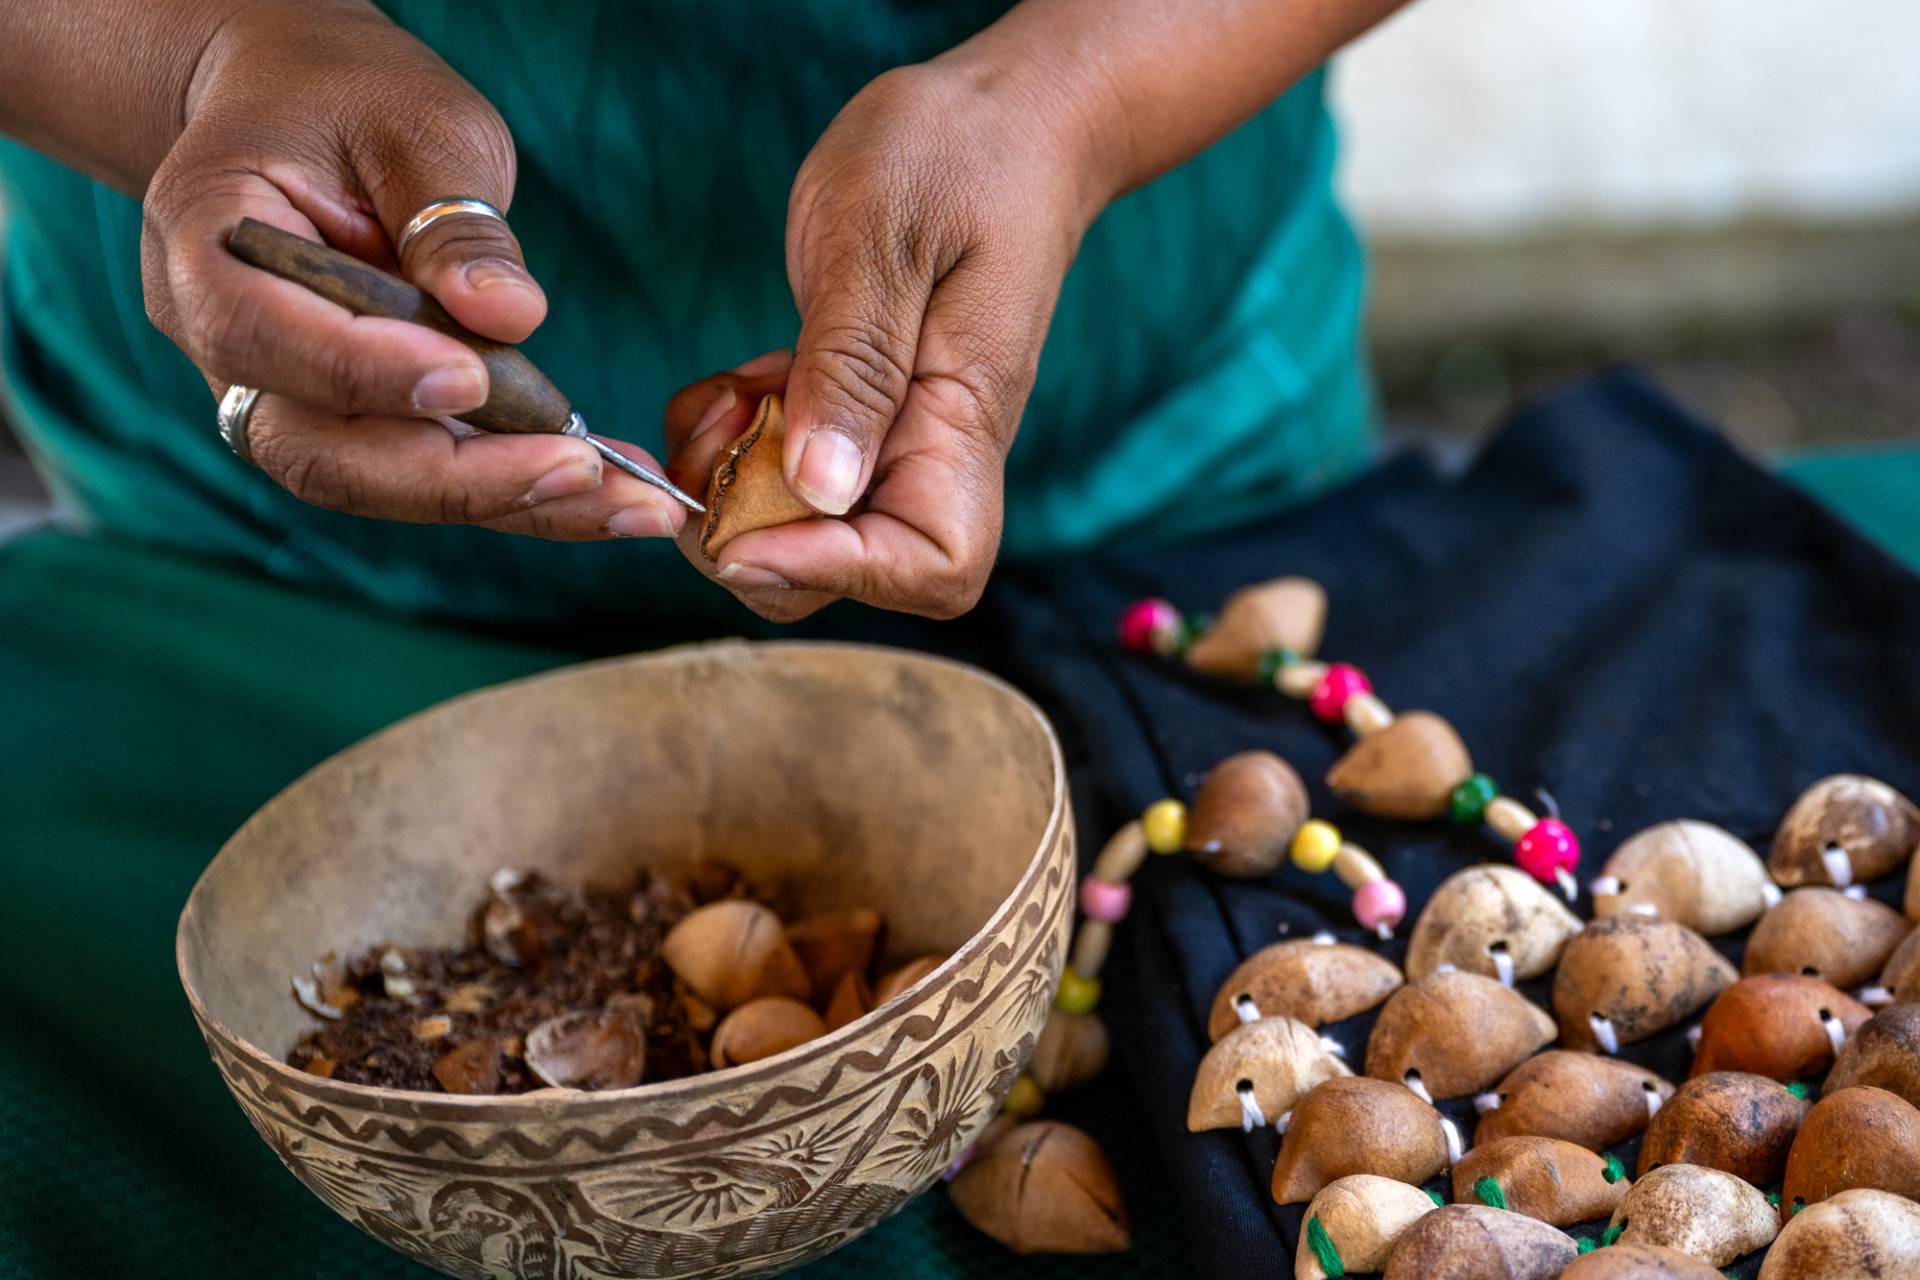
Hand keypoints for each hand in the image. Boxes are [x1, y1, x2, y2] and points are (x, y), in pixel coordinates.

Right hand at [140, 1, 683, 540]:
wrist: (309, 112)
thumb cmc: (355, 101)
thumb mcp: (416, 125)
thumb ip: (452, 219)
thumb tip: (506, 314)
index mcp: (206, 242)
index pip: (261, 335)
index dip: (363, 371)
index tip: (469, 379)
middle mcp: (225, 342)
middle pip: (319, 450)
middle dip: (457, 477)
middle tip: (580, 470)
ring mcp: (281, 396)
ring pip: (379, 484)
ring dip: (510, 501)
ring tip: (632, 503)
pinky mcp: (353, 426)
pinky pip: (425, 474)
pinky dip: (519, 489)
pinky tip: (612, 494)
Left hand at [666, 61, 1106, 619]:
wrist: (995, 123)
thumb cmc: (954, 157)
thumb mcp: (883, 235)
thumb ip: (852, 362)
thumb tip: (821, 489)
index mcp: (965, 422)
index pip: (935, 564)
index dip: (841, 572)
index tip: (749, 527)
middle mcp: (932, 453)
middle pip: (856, 574)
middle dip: (758, 538)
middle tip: (714, 445)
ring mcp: (891, 441)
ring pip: (802, 531)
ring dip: (734, 490)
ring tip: (727, 397)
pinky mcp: (850, 419)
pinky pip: (782, 474)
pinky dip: (733, 446)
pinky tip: (740, 381)